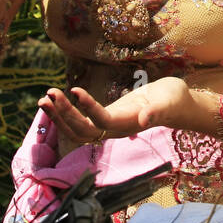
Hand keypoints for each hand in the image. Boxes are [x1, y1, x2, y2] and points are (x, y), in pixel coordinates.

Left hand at [38, 77, 191, 144]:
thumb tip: (144, 120)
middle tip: (49, 94)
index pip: (102, 121)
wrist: (178, 105)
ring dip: (59, 116)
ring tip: (45, 98)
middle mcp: (115, 129)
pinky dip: (65, 113)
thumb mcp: (169, 101)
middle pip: (83, 131)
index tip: (74, 90)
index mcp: (129, 124)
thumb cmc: (175, 100)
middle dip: (64, 115)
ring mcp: (109, 126)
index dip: (87, 109)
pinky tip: (54, 100)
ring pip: (77, 130)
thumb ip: (157, 111)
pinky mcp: (105, 118)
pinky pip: (80, 122)